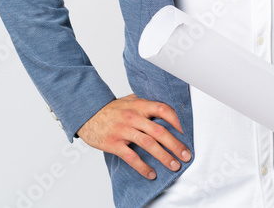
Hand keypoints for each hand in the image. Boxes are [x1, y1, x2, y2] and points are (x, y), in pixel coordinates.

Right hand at [76, 93, 191, 179]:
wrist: (87, 113)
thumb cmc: (110, 109)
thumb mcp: (129, 100)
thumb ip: (145, 103)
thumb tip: (165, 109)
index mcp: (139, 105)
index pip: (163, 109)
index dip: (177, 120)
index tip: (186, 132)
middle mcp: (133, 117)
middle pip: (159, 131)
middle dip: (175, 145)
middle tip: (186, 155)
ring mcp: (123, 130)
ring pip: (148, 145)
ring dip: (164, 157)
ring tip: (174, 166)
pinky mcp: (114, 143)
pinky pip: (131, 157)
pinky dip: (143, 167)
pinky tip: (151, 174)